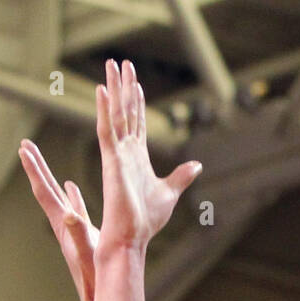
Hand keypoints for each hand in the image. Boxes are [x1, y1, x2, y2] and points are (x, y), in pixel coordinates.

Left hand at [18, 139, 98, 300]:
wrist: (99, 299)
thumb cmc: (95, 280)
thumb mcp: (88, 254)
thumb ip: (79, 234)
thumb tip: (70, 214)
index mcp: (63, 225)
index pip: (45, 192)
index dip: (35, 170)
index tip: (24, 149)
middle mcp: (63, 225)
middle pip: (45, 190)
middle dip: (36, 166)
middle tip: (25, 145)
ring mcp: (72, 230)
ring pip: (58, 197)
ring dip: (50, 178)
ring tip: (41, 161)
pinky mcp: (84, 235)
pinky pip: (75, 208)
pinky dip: (72, 195)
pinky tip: (71, 187)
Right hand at [95, 58, 199, 253]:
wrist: (132, 237)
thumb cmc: (146, 220)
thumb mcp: (170, 192)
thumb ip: (181, 176)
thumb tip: (197, 165)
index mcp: (138, 158)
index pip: (137, 122)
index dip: (137, 102)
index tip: (136, 83)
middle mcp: (125, 151)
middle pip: (124, 111)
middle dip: (123, 87)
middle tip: (120, 63)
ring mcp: (117, 154)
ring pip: (115, 114)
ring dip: (113, 89)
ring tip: (111, 65)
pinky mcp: (111, 161)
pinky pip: (106, 130)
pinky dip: (105, 110)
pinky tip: (103, 91)